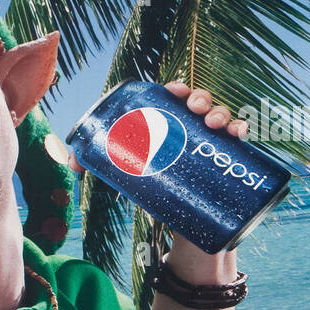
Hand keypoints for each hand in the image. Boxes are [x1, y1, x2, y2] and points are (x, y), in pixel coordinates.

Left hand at [44, 81, 250, 177]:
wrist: (176, 220)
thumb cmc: (150, 185)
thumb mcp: (123, 172)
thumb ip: (95, 163)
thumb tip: (68, 162)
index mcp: (168, 123)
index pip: (175, 97)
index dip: (177, 89)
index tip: (173, 92)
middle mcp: (192, 129)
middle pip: (200, 103)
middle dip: (200, 98)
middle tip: (194, 109)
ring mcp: (210, 143)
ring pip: (220, 116)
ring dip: (221, 112)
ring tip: (214, 124)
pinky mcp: (225, 161)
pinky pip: (238, 140)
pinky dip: (241, 130)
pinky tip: (239, 132)